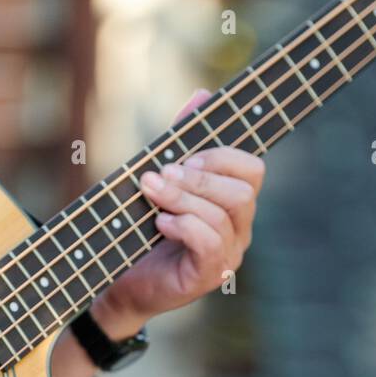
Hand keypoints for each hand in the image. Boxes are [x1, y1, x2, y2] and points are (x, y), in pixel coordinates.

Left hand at [95, 89, 264, 337]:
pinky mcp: (209, 275)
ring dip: (181, 197)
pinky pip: (209, 242)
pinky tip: (159, 223)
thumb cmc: (143, 231)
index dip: (222, 156)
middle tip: (161, 174)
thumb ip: (183, 141)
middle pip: (242, 191)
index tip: (187, 156)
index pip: (253, 169)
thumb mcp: (162, 180)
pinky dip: (182, 225)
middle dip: (199, 177)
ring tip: (150, 193)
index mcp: (233, 203)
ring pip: (222, 214)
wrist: (123, 282)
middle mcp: (239, 229)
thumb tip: (203, 94)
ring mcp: (228, 255)